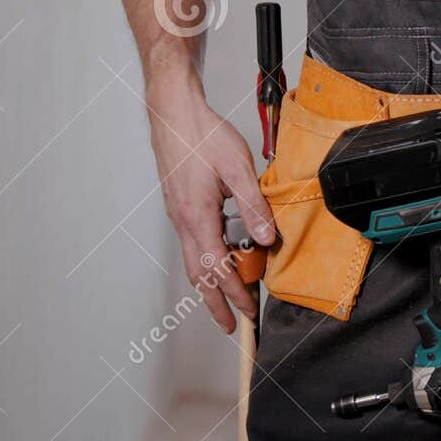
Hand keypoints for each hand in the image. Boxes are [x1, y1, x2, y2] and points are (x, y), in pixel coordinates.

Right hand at [147, 76, 275, 332]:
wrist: (174, 114)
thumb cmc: (202, 136)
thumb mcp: (237, 168)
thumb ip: (254, 205)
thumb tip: (267, 239)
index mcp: (197, 217)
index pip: (218, 268)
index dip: (235, 294)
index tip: (249, 313)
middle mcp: (184, 222)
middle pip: (199, 276)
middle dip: (217, 304)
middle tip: (233, 326)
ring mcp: (180, 216)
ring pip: (195, 261)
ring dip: (212, 285)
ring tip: (229, 301)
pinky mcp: (181, 207)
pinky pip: (194, 244)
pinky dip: (208, 262)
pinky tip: (224, 260)